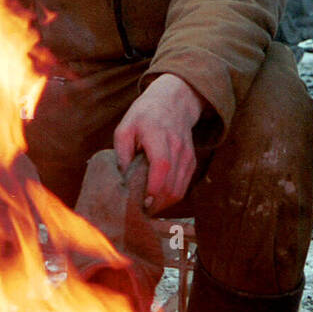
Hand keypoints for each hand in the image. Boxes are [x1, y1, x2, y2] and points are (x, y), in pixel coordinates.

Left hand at [113, 74, 204, 214]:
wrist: (175, 100)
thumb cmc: (146, 113)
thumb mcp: (125, 126)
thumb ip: (121, 151)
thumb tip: (121, 177)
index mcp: (158, 135)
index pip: (162, 165)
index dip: (153, 187)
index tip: (141, 202)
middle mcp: (177, 146)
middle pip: (171, 185)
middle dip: (155, 204)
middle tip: (138, 211)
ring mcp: (187, 155)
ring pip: (179, 190)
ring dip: (163, 204)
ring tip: (147, 208)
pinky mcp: (191, 161)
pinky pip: (183, 187)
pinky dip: (171, 197)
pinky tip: (157, 198)